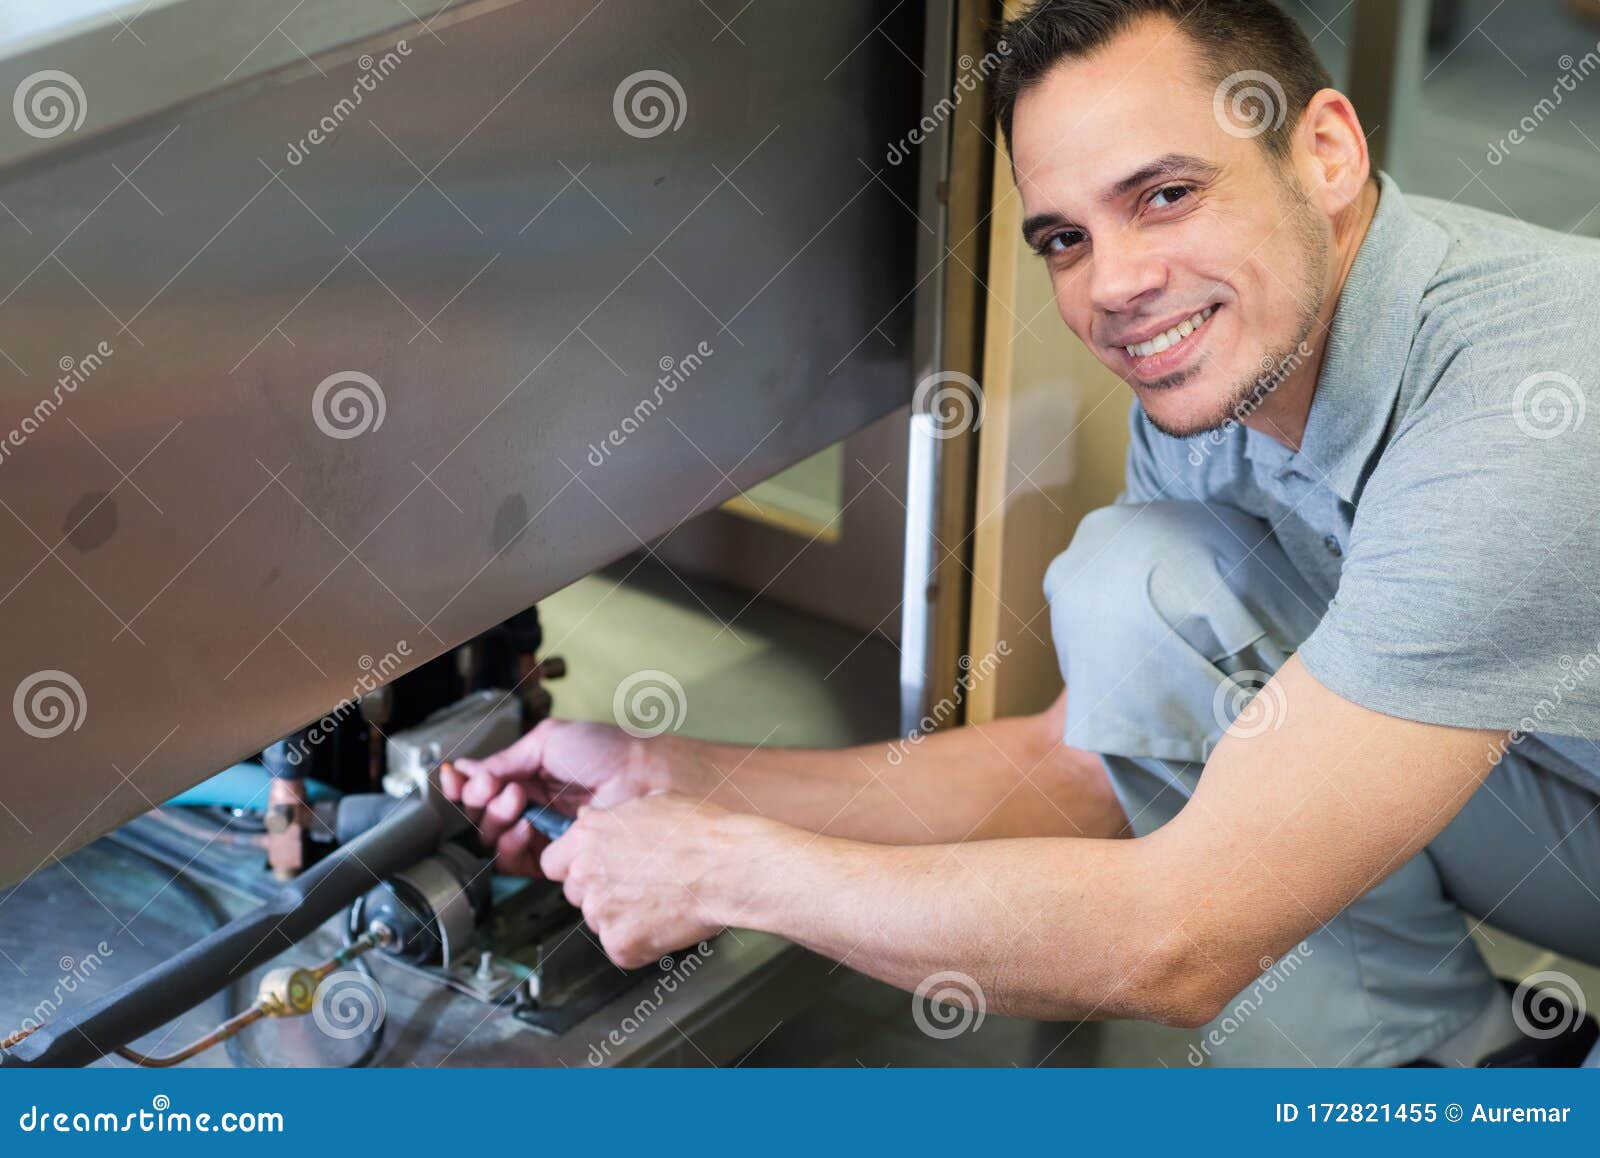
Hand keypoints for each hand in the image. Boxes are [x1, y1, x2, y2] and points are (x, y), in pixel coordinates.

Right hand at [441, 718, 699, 874]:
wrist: (641, 776)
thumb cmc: (608, 751)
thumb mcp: (549, 741)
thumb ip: (506, 759)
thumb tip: (469, 770)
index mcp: (531, 772)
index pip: (484, 783)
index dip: (464, 784)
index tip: (454, 779)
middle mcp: (533, 802)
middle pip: (482, 813)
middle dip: (481, 799)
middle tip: (498, 786)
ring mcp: (543, 829)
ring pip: (493, 838)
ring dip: (496, 818)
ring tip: (518, 799)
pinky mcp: (555, 855)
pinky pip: (515, 860)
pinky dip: (511, 844)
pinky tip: (524, 825)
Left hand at [540, 794, 745, 967]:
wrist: (730, 868)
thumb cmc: (701, 833)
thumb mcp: (650, 804)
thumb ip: (609, 817)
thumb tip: (591, 819)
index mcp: (589, 836)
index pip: (553, 860)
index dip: (574, 864)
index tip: (590, 867)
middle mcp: (587, 873)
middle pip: (574, 892)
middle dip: (599, 889)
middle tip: (636, 883)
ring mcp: (601, 912)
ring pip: (598, 920)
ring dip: (620, 914)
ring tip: (659, 898)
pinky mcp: (621, 944)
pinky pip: (621, 946)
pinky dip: (640, 940)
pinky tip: (665, 919)